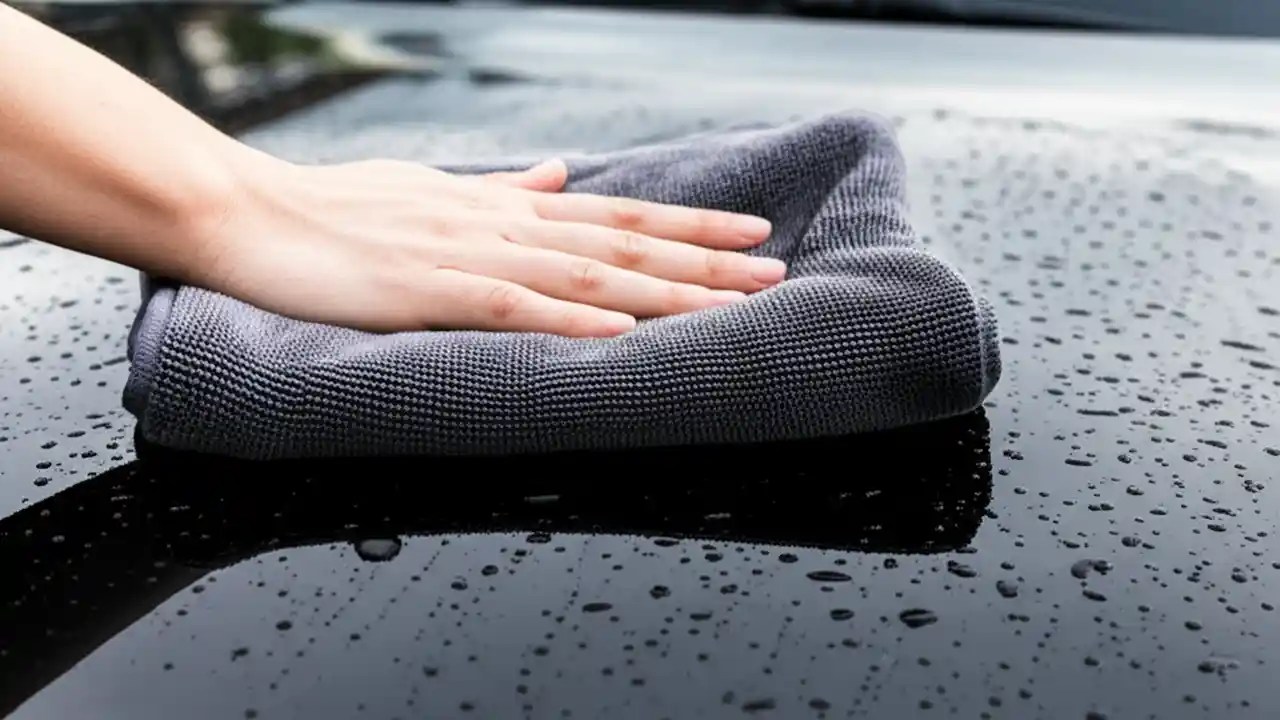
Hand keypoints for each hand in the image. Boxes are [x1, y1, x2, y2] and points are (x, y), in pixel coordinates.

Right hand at [193, 154, 784, 336]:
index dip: (686, 226)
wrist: (245, 212)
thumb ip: (498, 190)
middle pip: (618, 244)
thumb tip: (555, 175)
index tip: (748, 231)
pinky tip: (620, 333)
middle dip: (701, 260)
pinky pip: (507, 308)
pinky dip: (567, 321)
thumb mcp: (429, 188)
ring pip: (582, 274)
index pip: (613, 215)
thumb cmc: (332, 207)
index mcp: (500, 208)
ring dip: (662, 290)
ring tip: (729, 302)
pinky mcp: (422, 292)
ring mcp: (463, 257)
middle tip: (773, 270)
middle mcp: (498, 225)